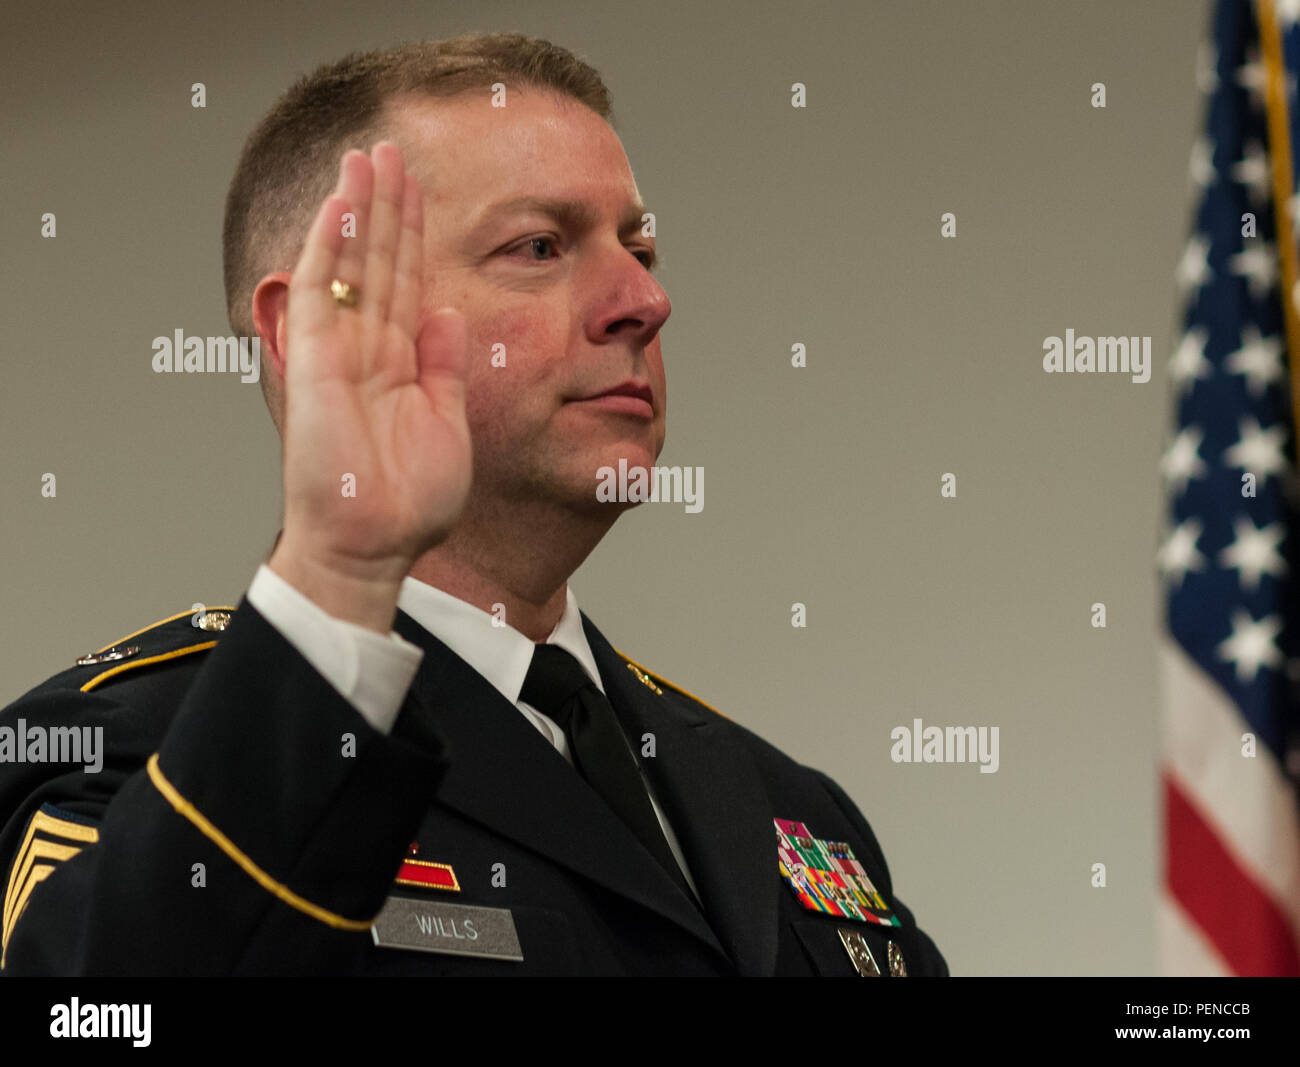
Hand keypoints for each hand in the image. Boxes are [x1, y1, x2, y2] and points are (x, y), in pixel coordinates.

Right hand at [269, 142, 471, 628]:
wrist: (375, 542)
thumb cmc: (409, 500)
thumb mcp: (446, 421)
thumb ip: (444, 365)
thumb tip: (446, 312)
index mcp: (400, 364)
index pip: (407, 282)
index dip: (414, 235)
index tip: (420, 189)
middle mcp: (367, 350)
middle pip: (379, 262)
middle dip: (387, 206)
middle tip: (389, 150)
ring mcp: (339, 352)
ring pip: (349, 265)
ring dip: (359, 210)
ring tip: (366, 157)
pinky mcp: (314, 361)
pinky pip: (320, 294)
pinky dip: (330, 248)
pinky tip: (340, 205)